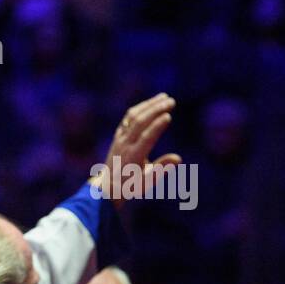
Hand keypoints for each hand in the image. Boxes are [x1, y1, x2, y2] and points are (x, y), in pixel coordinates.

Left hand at [93, 92, 182, 207]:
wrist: (107, 187)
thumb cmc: (130, 186)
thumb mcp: (147, 181)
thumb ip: (161, 168)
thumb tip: (178, 158)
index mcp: (133, 157)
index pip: (146, 138)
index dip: (157, 127)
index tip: (168, 116)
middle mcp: (125, 145)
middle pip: (140, 123)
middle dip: (155, 110)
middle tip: (171, 101)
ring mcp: (120, 139)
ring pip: (133, 117)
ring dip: (148, 105)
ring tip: (164, 97)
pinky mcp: (118, 136)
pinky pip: (127, 119)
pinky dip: (139, 109)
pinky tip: (150, 104)